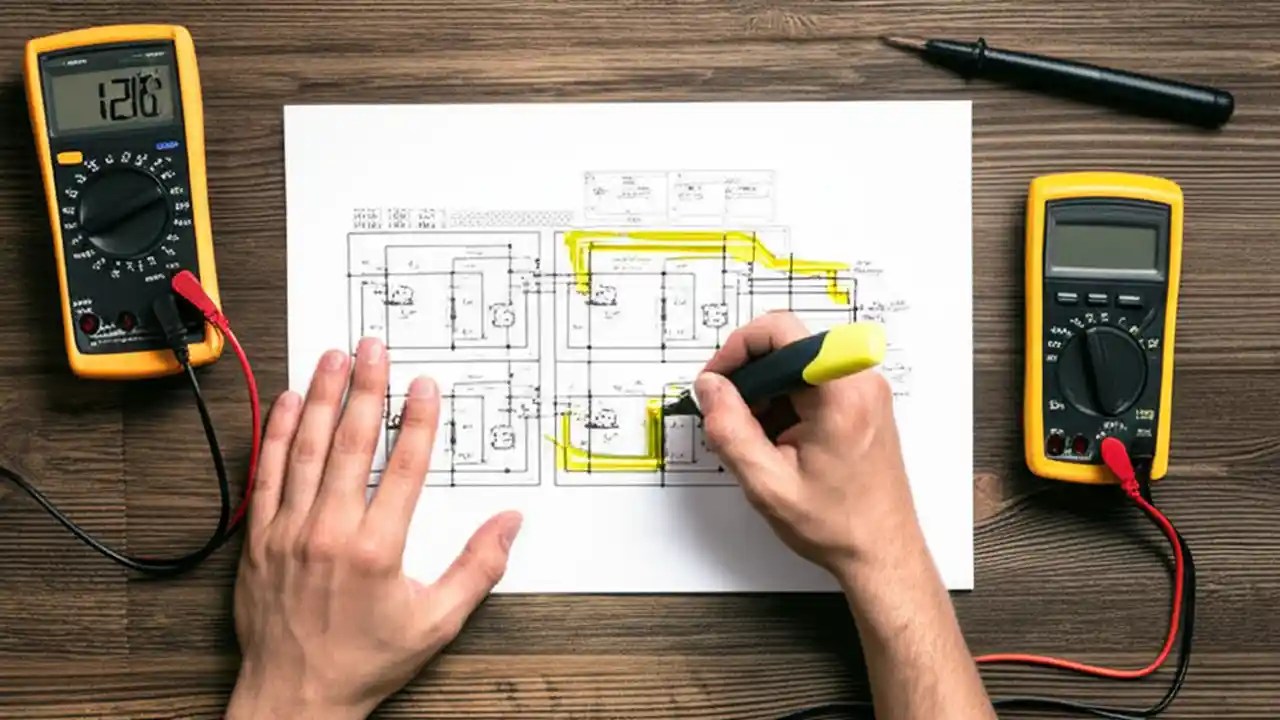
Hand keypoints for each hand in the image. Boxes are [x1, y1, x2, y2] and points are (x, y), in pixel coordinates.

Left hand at [227, 338, 522, 719]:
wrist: (294, 698)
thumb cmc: (363, 662)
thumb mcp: (436, 624)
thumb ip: (477, 569)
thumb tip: (509, 525)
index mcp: (376, 550)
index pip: (403, 468)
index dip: (417, 421)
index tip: (424, 387)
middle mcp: (330, 533)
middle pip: (352, 444)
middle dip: (367, 389)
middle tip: (374, 348)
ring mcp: (289, 532)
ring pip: (306, 449)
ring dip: (322, 398)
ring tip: (334, 358)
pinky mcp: (260, 539)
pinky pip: (267, 474)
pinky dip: (277, 434)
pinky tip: (288, 403)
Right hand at [694, 312, 921, 580]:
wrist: (882, 551)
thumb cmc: (838, 525)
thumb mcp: (768, 484)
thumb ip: (730, 430)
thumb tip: (710, 388)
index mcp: (840, 394)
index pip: (781, 331)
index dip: (738, 349)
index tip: (718, 381)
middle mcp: (860, 381)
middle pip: (787, 346)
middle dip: (750, 379)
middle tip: (731, 420)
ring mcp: (865, 390)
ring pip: (797, 365)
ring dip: (767, 395)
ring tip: (760, 442)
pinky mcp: (863, 401)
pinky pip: (813, 382)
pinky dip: (787, 404)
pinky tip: (781, 443)